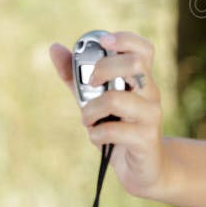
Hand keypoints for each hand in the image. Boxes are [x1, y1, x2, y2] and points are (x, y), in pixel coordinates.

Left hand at [49, 31, 166, 198]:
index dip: (125, 39)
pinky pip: (113, 130)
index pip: (144, 49)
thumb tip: (54, 47)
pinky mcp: (146, 139)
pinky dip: (95, 134)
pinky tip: (96, 137)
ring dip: (92, 108)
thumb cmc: (118, 128)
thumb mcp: (94, 100)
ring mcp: (151, 116)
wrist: (143, 168)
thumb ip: (76, 76)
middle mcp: (150, 93)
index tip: (102, 40)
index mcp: (141, 79)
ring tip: (87, 119)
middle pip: (135, 64)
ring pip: (118, 99)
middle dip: (104, 68)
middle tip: (90, 82)